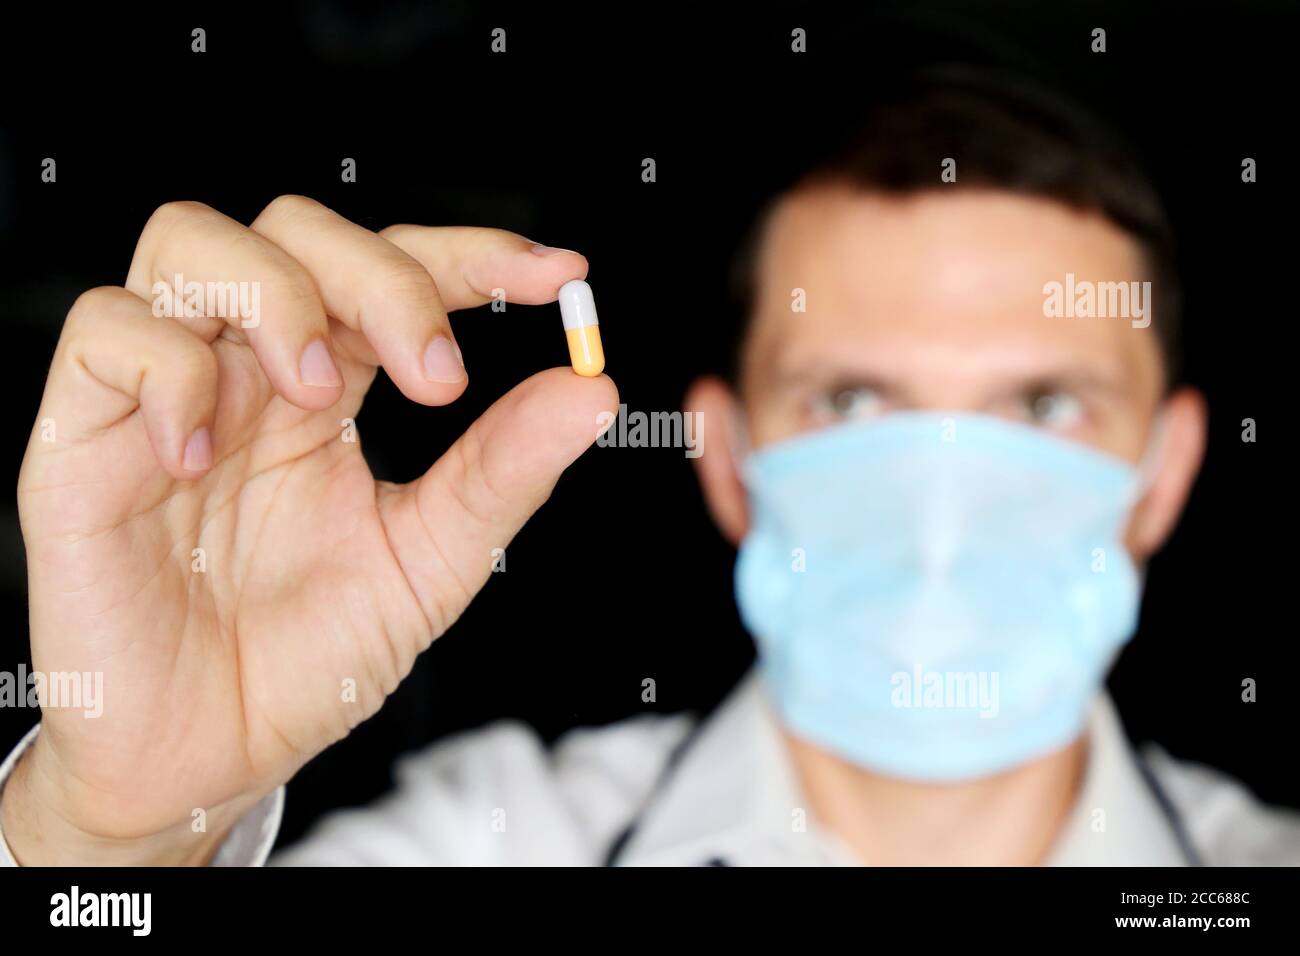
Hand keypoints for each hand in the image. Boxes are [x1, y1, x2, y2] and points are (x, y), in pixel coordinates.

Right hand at [6, 196, 615, 862]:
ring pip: (192, 242)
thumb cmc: (311, 658)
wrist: (213, 760)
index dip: (473, 255)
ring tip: (321, 395)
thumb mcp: (430, 561)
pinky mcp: (82, 440)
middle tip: (436, 380)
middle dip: (383, 278)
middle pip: (297, 229)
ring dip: (277, 297)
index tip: (557, 277)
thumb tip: (592, 390)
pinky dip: (170, 371)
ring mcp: (165, 396)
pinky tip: (207, 455)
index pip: (395, 269)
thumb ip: (503, 471)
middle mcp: (249, 372)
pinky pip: (106, 334)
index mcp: (332, 390)